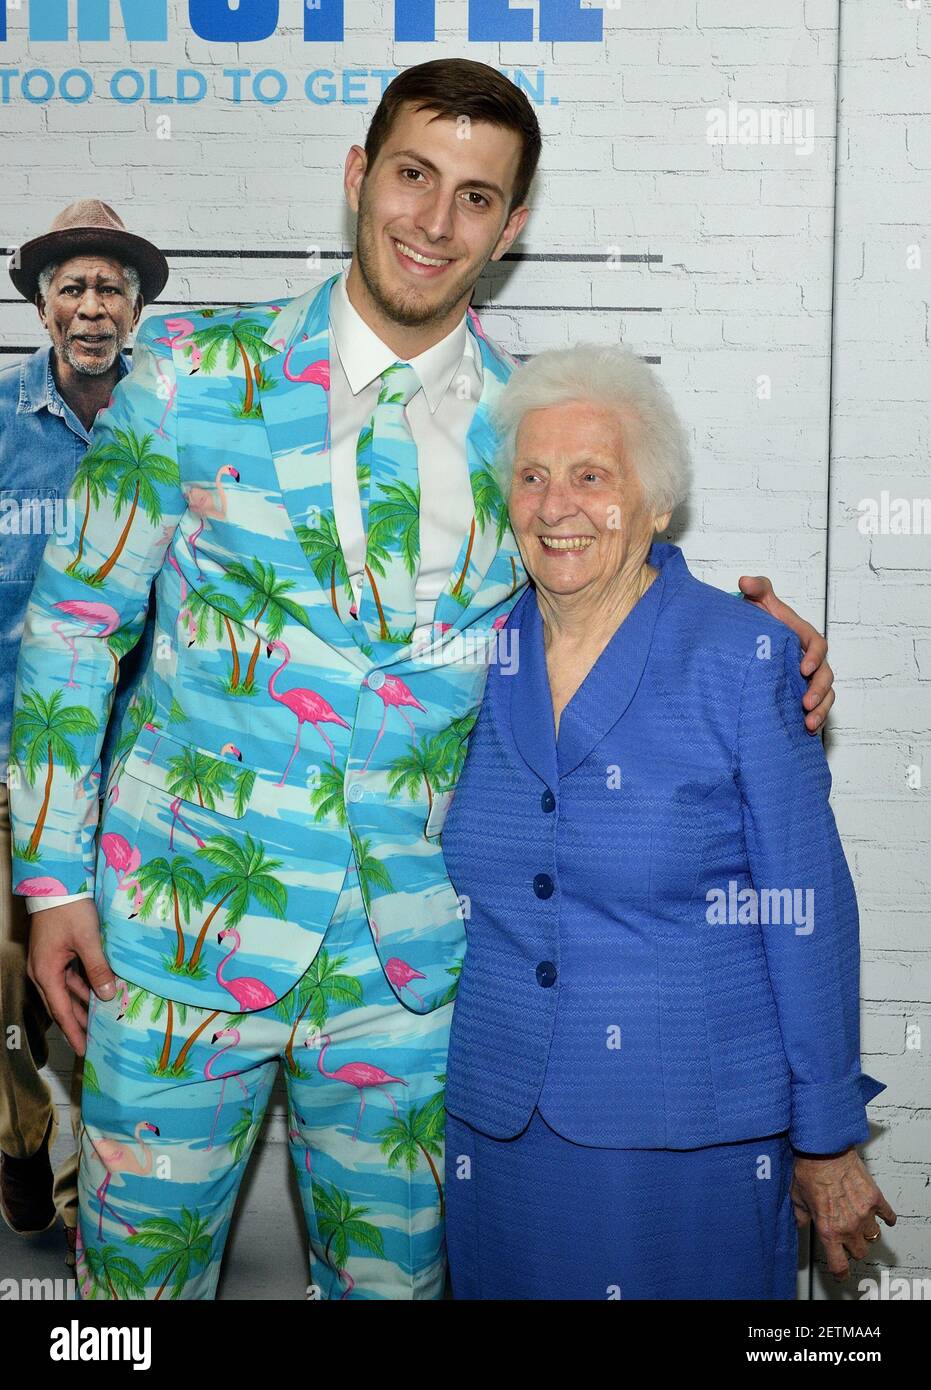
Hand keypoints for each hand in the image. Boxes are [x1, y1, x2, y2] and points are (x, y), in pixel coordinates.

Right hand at [27, 899, 114, 1053]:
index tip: (83, 1049)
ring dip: (82, 1004)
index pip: (61, 1011)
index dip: (73, 1031)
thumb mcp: (88, 940)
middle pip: (62, 1004)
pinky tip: (98, 991)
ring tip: (100, 1019)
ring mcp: (48, 963)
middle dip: (78, 1022)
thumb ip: (98, 969)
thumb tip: (109, 995)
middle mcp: (43, 972)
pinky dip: (82, 987)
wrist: (56, 885)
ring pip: (67, 991)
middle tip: (95, 1040)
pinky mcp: (56, 954)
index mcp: (46, 972)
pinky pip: (69, 977)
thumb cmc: (70, 911)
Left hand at [738, 575, 833, 732]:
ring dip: (820, 710)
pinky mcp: (798, 696)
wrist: (746, 645)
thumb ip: (756, 589)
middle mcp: (809, 660)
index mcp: (803, 637)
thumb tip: (745, 582)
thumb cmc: (758, 623)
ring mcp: (806, 680)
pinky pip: (814, 709)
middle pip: (825, 675)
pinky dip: (813, 720)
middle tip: (806, 703)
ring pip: (824, 696)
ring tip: (808, 723)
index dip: (814, 656)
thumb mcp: (757, 603)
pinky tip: (804, 731)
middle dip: (819, 690)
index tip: (803, 667)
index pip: (817, 645)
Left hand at [791, 1147, 896, 1280]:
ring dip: (867, 1232)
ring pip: (873, 1236)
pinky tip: (882, 1215)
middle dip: (854, 1248)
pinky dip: (887, 1217)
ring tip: (859, 1222)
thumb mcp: (797, 1197)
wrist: (824, 1149)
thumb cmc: (810, 1170)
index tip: (841, 1272)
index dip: (841, 1272)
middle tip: (847, 1238)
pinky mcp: (875, 1198)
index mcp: (828, 1230)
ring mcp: (864, 1213)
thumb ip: (801, 1216)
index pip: (840, 1264)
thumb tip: (801, 1222)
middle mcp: (848, 1226)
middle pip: (860, 1252)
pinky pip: (888, 1215)